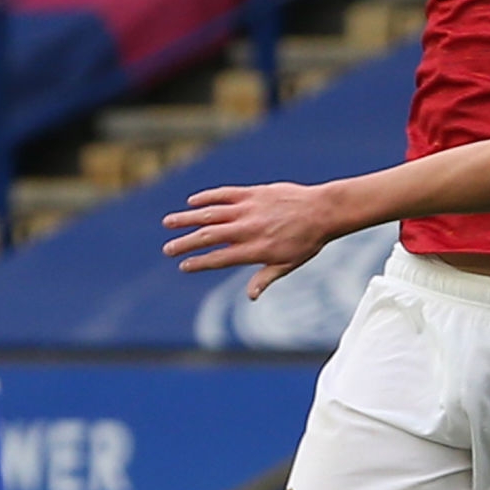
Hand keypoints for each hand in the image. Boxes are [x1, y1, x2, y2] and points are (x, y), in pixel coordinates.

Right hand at [162, 183, 334, 300]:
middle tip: (167, 249)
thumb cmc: (307, 241)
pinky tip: (192, 202)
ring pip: (210, 214)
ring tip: (168, 222)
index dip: (199, 263)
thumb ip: (265, 278)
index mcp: (255, 250)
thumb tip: (250, 297)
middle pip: (208, 237)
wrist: (322, 211)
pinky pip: (224, 194)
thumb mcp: (288, 264)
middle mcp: (247, 230)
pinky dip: (206, 197)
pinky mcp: (252, 192)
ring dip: (187, 218)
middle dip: (185, 243)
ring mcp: (248, 209)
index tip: (183, 265)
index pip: (219, 258)